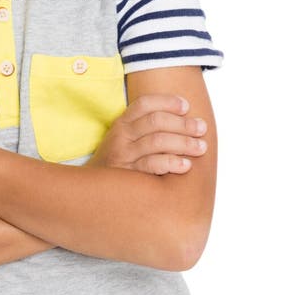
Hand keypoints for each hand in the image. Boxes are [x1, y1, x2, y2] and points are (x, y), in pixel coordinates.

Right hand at [86, 94, 206, 174]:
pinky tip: (186, 165)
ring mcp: (123, 155)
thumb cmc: (118, 163)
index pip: (145, 104)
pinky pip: (152, 165)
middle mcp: (121, 136)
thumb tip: (184, 120)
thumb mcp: (124, 141)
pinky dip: (172, 163)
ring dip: (183, 142)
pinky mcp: (128, 175)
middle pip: (155, 121)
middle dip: (183, 123)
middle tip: (202, 128)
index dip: (167, 101)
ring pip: (157, 141)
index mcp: (122, 123)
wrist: (92, 193)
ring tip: (201, 147)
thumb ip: (146, 129)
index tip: (187, 106)